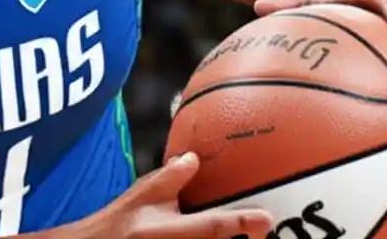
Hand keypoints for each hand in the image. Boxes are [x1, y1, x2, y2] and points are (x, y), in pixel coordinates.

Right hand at [81, 153, 271, 238]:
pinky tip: (231, 236)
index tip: (265, 218)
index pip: (209, 227)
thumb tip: (194, 157)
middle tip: (266, 230)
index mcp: (165, 229)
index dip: (239, 223)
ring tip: (252, 233)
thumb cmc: (120, 224)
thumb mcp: (141, 195)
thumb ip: (170, 178)